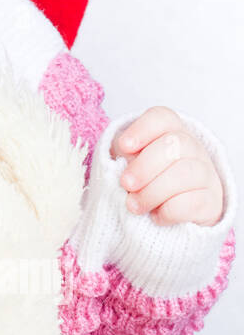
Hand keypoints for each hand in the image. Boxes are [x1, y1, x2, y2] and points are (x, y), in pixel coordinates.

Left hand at [110, 106, 224, 226]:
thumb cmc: (144, 183)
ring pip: (184, 173)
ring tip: (133, 205)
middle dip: (144, 166)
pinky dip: (169, 211)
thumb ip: (123, 157)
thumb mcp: (127, 164)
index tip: (124, 146)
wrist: (166, 216)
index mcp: (170, 132)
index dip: (142, 129)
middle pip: (175, 144)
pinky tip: (156, 216)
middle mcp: (193, 148)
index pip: (162, 118)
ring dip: (152, 191)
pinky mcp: (211, 203)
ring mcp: (205, 174)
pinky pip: (193, 203)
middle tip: (125, 183)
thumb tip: (123, 162)